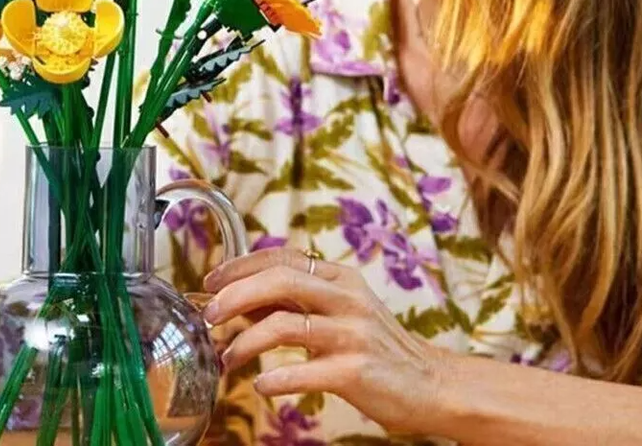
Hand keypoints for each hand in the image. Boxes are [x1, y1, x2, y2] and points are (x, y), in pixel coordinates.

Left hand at [202, 247, 444, 436]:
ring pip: (285, 324)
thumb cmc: (378, 347)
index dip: (242, 265)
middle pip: (280, 280)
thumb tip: (241, 297)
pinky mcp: (356, 370)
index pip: (283, 257)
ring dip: (246, 341)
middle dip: (236, 295)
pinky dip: (276, 377)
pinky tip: (260, 384)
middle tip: (209, 314)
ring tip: (228, 357)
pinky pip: (305, 370)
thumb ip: (297, 302)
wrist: (432, 384)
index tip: (212, 279)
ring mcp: (353, 333)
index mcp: (340, 278)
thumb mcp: (341, 312)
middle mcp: (347, 298)